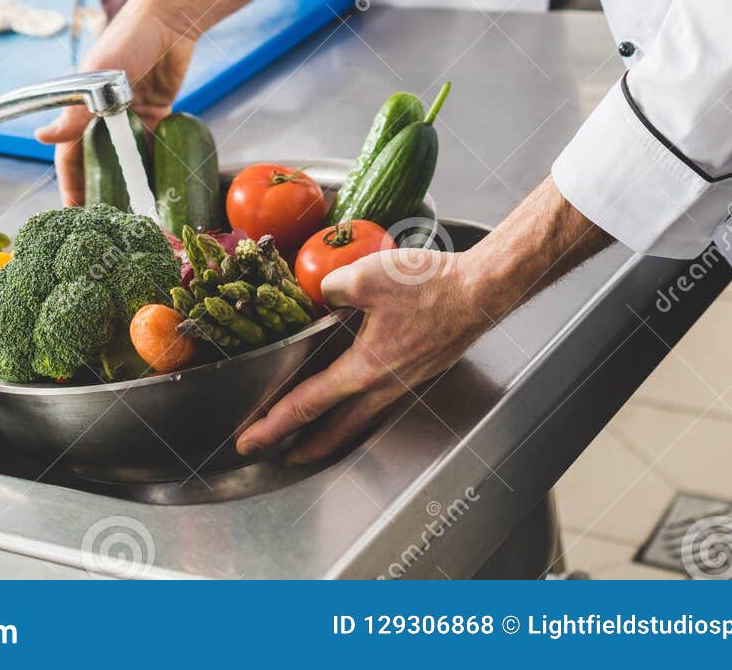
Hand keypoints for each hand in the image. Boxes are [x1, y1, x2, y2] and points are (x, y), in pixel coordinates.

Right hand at [36, 0, 195, 202]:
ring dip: (130, 181)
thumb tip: (43, 139)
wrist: (170, 18)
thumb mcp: (97, 77)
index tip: (74, 214)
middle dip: (101, 190)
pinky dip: (154, 163)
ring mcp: (131, 115)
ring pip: (127, 158)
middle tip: (109, 221)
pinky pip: (152, 145)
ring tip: (136, 211)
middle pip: (99, 161)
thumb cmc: (128, 39)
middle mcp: (103, 114)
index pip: (71, 155)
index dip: (71, 184)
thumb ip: (76, 112)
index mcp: (81, 106)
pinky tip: (160, 184)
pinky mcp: (157, 112)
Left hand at [236, 250, 488, 465]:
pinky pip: (379, 403)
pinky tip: (356, 400)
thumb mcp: (367, 276)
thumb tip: (318, 293)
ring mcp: (404, 382)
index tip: (249, 439)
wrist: (481, 291)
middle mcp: (384, 386)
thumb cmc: (431, 286)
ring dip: (332, 433)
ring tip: (314, 438)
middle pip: (336, 429)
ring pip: (360, 420)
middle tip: (278, 455)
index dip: (274, 423)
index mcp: (366, 369)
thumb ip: (331, 286)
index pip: (308, 403)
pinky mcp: (418, 372)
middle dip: (303, 446)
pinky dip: (358, 413)